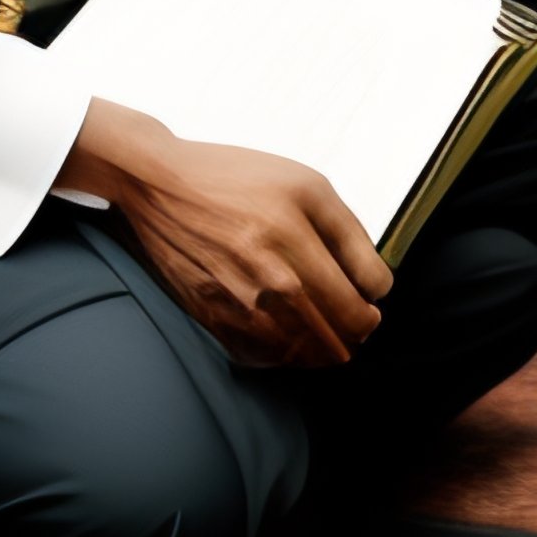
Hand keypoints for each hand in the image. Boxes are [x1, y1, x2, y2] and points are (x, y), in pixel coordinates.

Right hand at [62, 99, 391, 366]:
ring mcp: (241, 306)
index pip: (362, 300)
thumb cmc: (236, 177)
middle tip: (359, 313)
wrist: (160, 185)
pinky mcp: (214, 321)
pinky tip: (292, 334)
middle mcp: (269, 280)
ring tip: (329, 326)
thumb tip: (375, 281)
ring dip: (326, 346)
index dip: (376, 297)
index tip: (372, 291)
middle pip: (340, 335)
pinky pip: (265, 358)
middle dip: (359, 326)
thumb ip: (349, 232)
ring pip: (305, 355)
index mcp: (296, 238)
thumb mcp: (306, 184)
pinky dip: (286, 354)